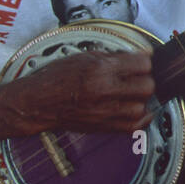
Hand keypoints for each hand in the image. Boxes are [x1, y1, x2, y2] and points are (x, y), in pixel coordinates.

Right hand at [12, 50, 156, 133]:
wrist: (38, 103)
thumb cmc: (56, 78)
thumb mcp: (83, 57)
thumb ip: (113, 57)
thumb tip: (138, 57)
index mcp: (100, 70)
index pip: (142, 65)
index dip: (144, 62)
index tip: (141, 62)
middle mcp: (104, 91)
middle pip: (146, 87)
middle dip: (145, 80)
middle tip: (138, 78)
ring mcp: (104, 111)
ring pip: (141, 108)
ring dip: (141, 100)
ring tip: (134, 94)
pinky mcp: (102, 126)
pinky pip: (133, 127)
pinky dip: (141, 119)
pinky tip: (138, 110)